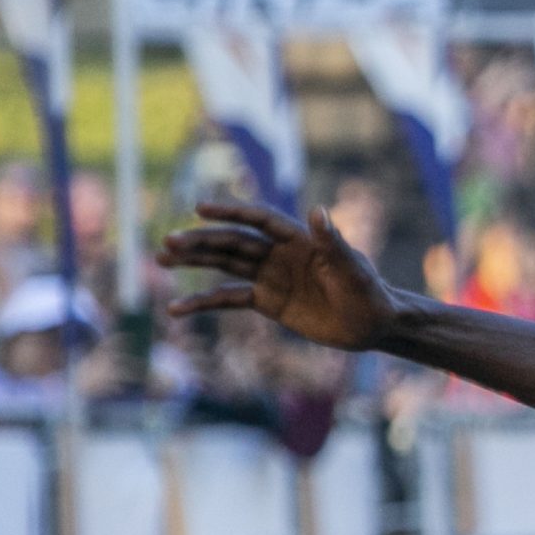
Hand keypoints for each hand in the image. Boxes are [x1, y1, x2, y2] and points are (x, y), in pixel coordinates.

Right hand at [157, 202, 401, 351]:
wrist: (373, 326)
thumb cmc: (368, 293)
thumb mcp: (352, 270)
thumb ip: (333, 243)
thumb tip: (318, 210)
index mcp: (299, 239)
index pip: (259, 219)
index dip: (231, 212)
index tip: (200, 208)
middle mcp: (279, 253)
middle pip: (233, 241)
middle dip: (201, 241)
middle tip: (169, 243)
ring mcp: (270, 276)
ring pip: (224, 264)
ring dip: (194, 261)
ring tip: (161, 258)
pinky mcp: (266, 300)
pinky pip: (228, 298)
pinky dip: (203, 302)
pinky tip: (177, 307)